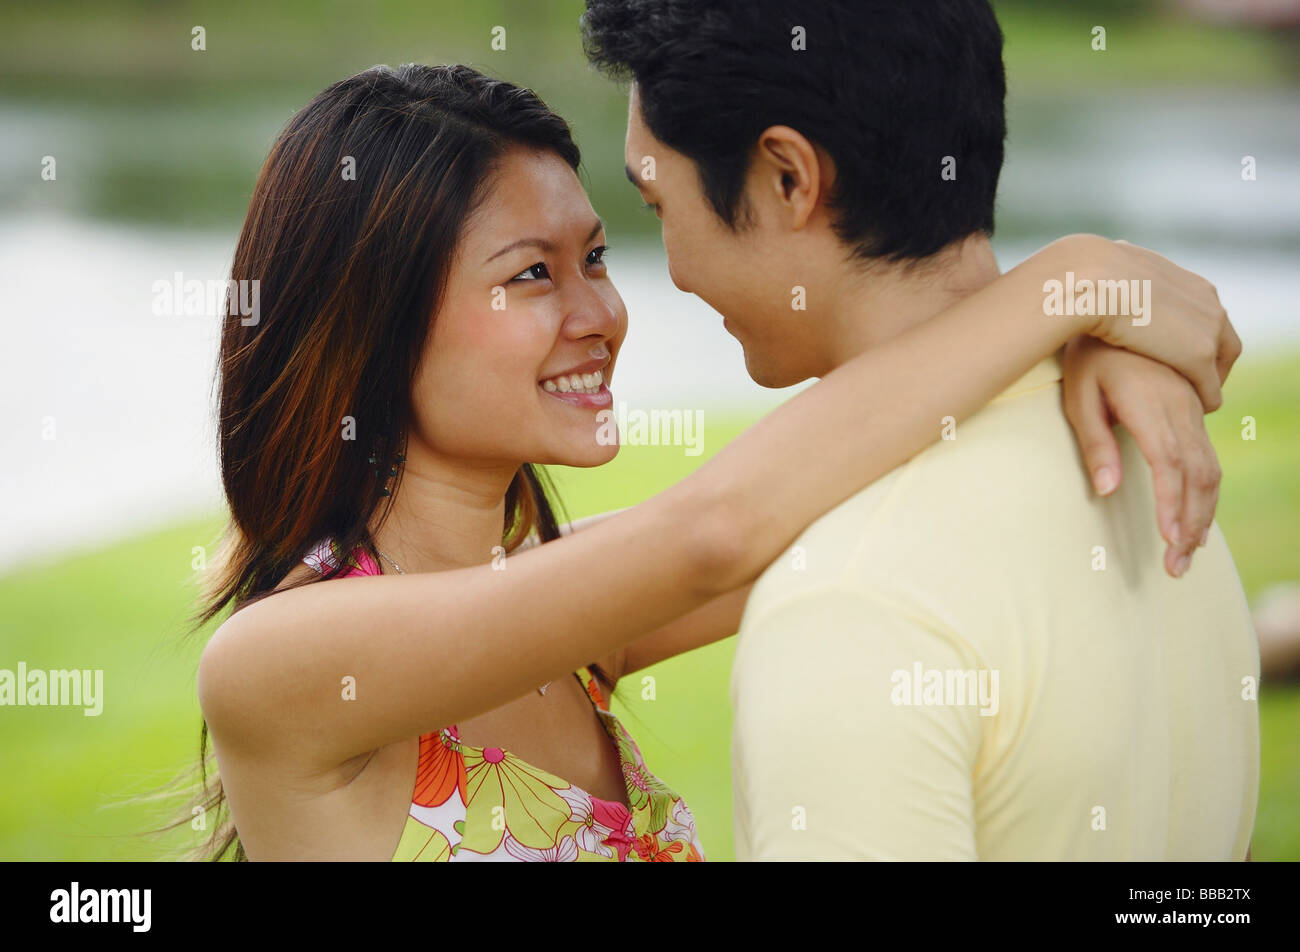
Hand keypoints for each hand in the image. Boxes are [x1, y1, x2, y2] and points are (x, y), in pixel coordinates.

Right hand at [1047, 235, 1240, 410]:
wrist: (1092, 278)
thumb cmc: (1087, 275)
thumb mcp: (1114, 269)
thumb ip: (1125, 274)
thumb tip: (1111, 260)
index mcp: (1188, 282)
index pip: (1208, 313)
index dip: (1197, 336)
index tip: (1178, 353)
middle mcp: (1207, 301)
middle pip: (1223, 338)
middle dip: (1212, 361)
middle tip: (1192, 381)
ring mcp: (1207, 327)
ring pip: (1220, 364)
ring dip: (1210, 382)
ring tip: (1191, 399)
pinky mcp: (1198, 355)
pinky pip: (1211, 388)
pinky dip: (1205, 399)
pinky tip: (1191, 410)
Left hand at [1062, 336, 1220, 577]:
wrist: (1116, 305)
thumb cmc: (1087, 356)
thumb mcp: (1079, 395)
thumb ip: (1095, 443)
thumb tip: (1106, 491)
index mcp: (1153, 407)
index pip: (1170, 467)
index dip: (1172, 507)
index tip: (1168, 543)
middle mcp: (1182, 409)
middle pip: (1198, 477)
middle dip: (1190, 525)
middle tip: (1176, 568)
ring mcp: (1193, 407)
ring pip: (1211, 469)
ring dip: (1202, 514)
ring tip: (1187, 553)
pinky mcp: (1195, 408)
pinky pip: (1210, 455)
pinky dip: (1207, 492)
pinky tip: (1197, 518)